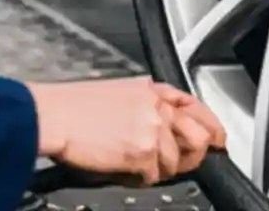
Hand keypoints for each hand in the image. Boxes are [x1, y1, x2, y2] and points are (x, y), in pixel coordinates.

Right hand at [27, 77, 226, 186]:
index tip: (218, 140)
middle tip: (180, 163)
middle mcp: (158, 107)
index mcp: (153, 89)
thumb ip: (146, 105)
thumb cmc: (72, 106)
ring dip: (158, 170)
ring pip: (175, 161)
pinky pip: (153, 176)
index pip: (196, 107)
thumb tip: (162, 126)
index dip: (212, 127)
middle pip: (199, 136)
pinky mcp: (142, 152)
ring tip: (136, 167)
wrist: (50, 116)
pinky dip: (139, 179)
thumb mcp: (118, 92)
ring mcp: (153, 130)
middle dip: (193, 154)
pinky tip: (123, 170)